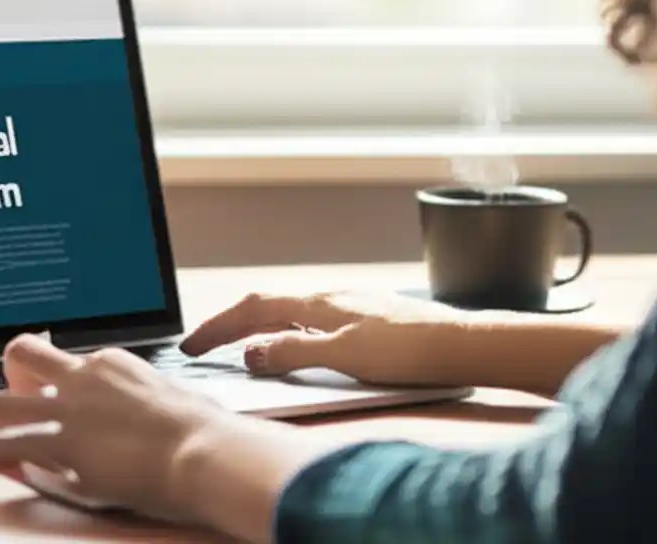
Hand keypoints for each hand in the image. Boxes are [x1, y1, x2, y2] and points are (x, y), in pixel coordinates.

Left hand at [0, 334, 238, 523]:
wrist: (203, 451)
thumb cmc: (203, 429)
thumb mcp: (173, 395)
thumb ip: (150, 396)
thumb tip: (160, 402)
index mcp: (111, 363)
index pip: (69, 363)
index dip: (63, 386)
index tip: (69, 405)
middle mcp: (82, 379)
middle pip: (22, 353)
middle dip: (12, 376)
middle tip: (19, 403)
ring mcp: (66, 412)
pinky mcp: (61, 448)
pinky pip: (8, 450)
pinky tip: (2, 467)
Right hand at [180, 291, 468, 385]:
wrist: (466, 346)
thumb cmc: (408, 350)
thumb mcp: (341, 356)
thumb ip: (292, 353)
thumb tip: (250, 352)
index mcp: (316, 303)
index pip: (251, 309)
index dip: (216, 326)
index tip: (190, 345)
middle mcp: (328, 298)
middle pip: (265, 307)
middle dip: (229, 325)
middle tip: (203, 347)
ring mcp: (347, 307)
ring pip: (288, 314)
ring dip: (257, 329)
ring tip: (238, 350)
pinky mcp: (365, 321)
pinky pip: (308, 323)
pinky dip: (284, 334)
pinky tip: (292, 350)